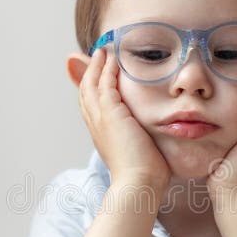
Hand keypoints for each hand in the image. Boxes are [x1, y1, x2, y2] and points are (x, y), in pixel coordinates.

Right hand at [78, 47, 170, 194]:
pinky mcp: (110, 114)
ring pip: (91, 85)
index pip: (91, 105)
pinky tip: (114, 60)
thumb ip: (142, 140)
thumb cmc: (145, 175)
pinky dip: (106, 70)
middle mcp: (96, 125)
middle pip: (85, 92)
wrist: (139, 184)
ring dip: (97, 66)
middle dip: (89, 72)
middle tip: (97, 55)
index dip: (92, 88)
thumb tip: (151, 140)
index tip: (98, 74)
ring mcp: (101, 119)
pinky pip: (104, 85)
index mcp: (102, 134)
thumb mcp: (140, 152)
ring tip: (103, 51)